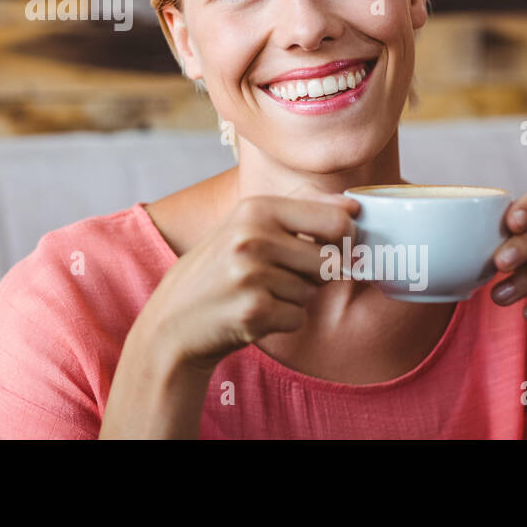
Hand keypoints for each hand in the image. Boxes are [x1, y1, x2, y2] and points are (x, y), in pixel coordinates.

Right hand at [139, 191, 359, 372]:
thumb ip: (299, 210)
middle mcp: (252, 237)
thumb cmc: (218, 268)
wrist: (174, 318)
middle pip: (330, 260)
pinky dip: (282, 320)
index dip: (346, 239)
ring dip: (293, 298)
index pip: (337, 220)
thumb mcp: (247, 224)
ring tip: (257, 292)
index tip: (332, 247)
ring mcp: (251, 275)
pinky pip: (297, 318)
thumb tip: (353, 205)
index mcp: (256, 208)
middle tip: (280, 275)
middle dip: (315, 274)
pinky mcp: (253, 312)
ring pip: (312, 291)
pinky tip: (253, 312)